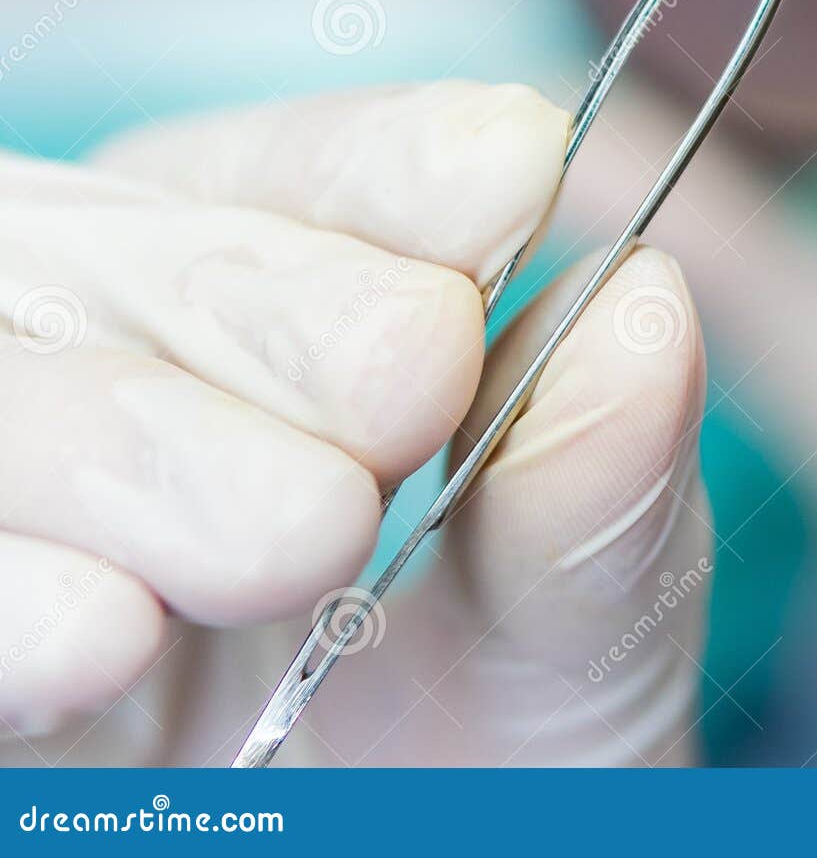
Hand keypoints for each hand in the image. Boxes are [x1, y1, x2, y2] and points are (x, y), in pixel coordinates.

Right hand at [0, 81, 709, 766]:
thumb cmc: (499, 762)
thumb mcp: (577, 633)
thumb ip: (599, 490)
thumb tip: (643, 302)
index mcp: (288, 328)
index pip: (308, 178)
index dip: (393, 164)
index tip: (509, 169)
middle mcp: (133, 382)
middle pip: (131, 248)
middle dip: (280, 300)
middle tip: (407, 386)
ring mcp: (29, 508)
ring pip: (7, 393)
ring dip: (141, 442)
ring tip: (301, 536)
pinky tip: (102, 636)